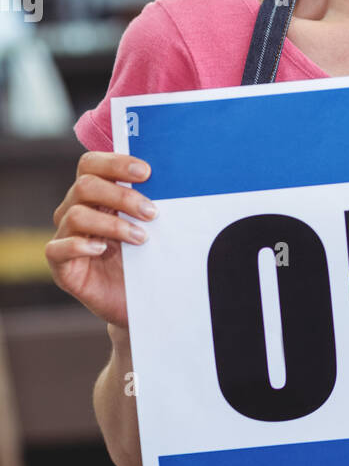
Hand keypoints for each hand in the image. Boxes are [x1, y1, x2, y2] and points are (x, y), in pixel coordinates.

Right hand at [45, 152, 155, 328]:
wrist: (139, 302)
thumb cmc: (145, 259)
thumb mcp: (150, 227)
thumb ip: (150, 203)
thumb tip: (174, 179)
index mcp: (95, 195)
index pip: (91, 165)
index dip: (115, 163)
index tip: (146, 172)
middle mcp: (75, 211)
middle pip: (85, 186)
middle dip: (122, 196)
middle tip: (152, 212)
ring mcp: (65, 237)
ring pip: (76, 215)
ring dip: (113, 224)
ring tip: (141, 238)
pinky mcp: (60, 265)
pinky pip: (58, 248)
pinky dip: (80, 246)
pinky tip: (103, 250)